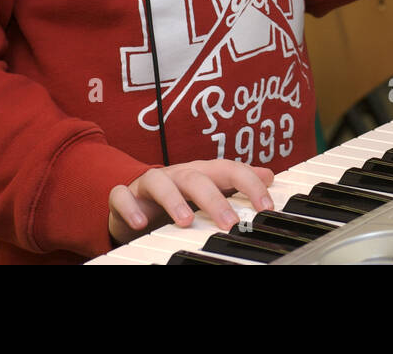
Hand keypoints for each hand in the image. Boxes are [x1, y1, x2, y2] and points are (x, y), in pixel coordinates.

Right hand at [108, 160, 273, 245]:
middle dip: (214, 199)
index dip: (250, 184)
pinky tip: (140, 223)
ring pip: (160, 181)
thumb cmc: (180, 195)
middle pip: (196, 177)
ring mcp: (151, 183)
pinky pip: (123, 195)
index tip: (266, 207)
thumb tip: (270, 175)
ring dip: (173, 200)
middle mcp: (178, 174)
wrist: (138, 200)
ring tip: (184, 222)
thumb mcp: (211, 188)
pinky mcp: (126, 195)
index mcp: (202, 172)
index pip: (229, 170)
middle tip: (229, 223)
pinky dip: (130, 207)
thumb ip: (238, 183)